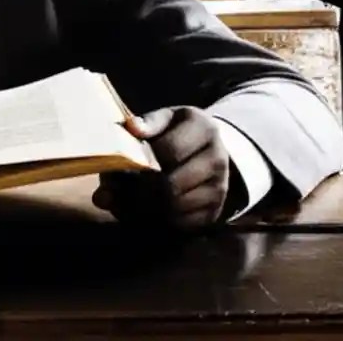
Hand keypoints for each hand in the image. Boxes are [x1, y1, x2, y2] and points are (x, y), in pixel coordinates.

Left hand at [92, 106, 230, 227]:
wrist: (205, 152)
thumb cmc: (175, 134)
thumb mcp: (163, 120)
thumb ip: (147, 123)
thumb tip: (132, 128)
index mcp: (204, 128)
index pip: (171, 150)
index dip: (145, 160)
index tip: (126, 163)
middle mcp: (217, 158)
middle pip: (173, 183)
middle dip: (142, 188)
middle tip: (122, 188)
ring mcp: (220, 187)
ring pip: (177, 206)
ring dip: (148, 207)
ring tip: (131, 198)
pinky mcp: (214, 211)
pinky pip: (182, 223)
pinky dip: (160, 220)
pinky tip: (147, 209)